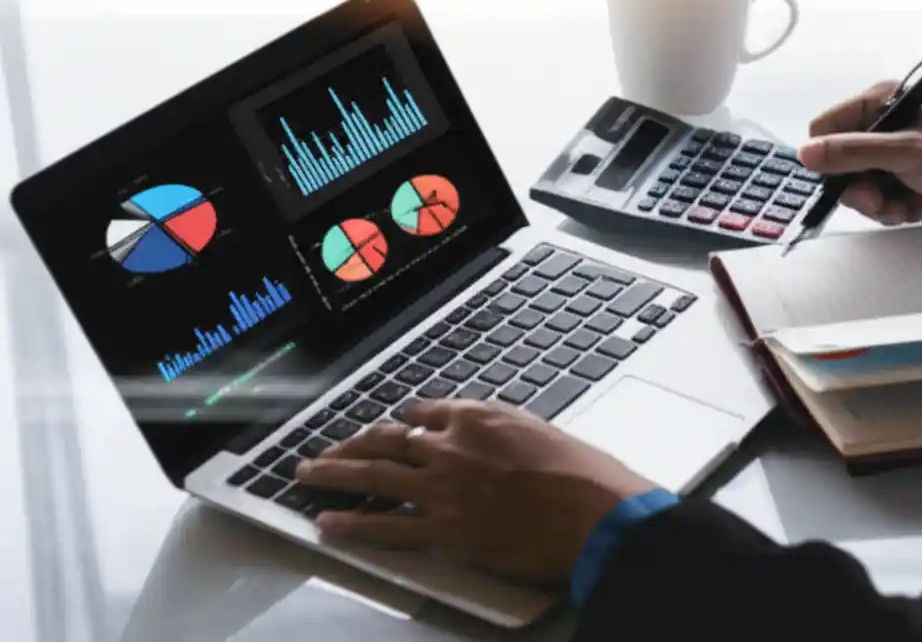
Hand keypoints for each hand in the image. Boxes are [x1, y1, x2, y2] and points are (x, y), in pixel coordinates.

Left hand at [295, 399, 656, 584]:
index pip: (424, 411)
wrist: (595, 514)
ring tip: (305, 474)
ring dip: (334, 474)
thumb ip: (505, 434)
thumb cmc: (584, 476)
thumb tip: (494, 441)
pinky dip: (353, 524)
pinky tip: (328, 522)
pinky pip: (387, 526)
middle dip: (351, 443)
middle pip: (386, 439)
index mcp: (478, 417)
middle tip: (325, 450)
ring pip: (374, 475)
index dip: (401, 421)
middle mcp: (451, 446)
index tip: (391, 426)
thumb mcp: (543, 434)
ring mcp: (443, 489)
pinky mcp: (445, 531)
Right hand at [798, 80, 921, 224]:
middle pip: (837, 165)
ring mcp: (886, 153)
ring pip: (854, 188)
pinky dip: (894, 209)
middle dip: (861, 190)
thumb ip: (854, 152)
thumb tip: (804, 154)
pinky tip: (917, 206)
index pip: (823, 129)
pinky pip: (874, 200)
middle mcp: (878, 124)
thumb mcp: (906, 153)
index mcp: (877, 102)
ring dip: (880, 205)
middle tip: (884, 200)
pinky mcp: (896, 177)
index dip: (830, 159)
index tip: (852, 178)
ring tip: (908, 205)